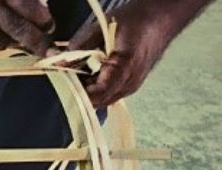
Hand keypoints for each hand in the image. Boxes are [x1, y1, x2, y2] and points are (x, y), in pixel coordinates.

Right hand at [0, 0, 58, 56]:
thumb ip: (24, 0)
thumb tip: (43, 23)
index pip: (28, 8)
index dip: (43, 20)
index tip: (49, 27)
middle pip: (18, 30)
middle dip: (37, 42)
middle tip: (50, 50)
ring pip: (2, 44)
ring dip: (9, 40)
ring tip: (3, 27)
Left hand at [69, 0, 206, 107]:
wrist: (162, 17)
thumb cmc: (136, 19)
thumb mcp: (102, 27)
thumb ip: (79, 46)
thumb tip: (58, 61)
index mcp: (126, 68)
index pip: (96, 93)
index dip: (76, 91)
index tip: (61, 82)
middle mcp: (130, 83)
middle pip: (96, 101)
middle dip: (78, 92)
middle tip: (64, 78)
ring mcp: (132, 87)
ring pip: (101, 100)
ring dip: (86, 91)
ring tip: (75, 75)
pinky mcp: (130, 85)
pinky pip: (108, 94)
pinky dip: (95, 88)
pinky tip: (88, 75)